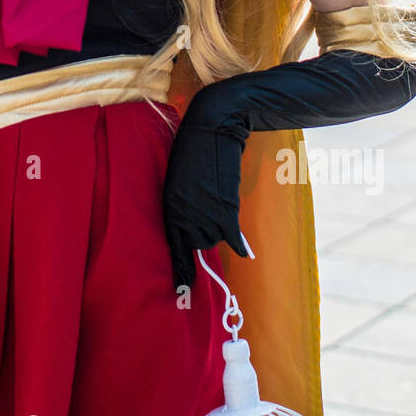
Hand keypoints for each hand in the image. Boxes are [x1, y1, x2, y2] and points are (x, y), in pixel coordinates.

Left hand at [162, 118, 249, 289]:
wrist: (212, 127)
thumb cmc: (193, 150)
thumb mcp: (179, 180)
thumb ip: (183, 206)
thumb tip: (196, 225)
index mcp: (168, 207)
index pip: (174, 247)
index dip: (180, 268)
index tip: (180, 289)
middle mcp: (183, 215)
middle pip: (198, 244)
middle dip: (203, 236)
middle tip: (207, 211)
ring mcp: (204, 213)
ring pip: (214, 237)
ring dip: (218, 228)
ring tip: (216, 198)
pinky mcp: (224, 208)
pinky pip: (232, 236)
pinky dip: (240, 243)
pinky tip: (247, 254)